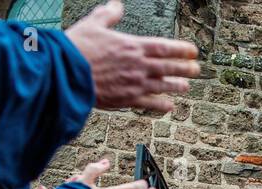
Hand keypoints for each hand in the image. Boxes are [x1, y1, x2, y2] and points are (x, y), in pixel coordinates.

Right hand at [65, 2, 200, 113]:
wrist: (65, 73)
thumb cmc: (77, 47)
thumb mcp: (93, 24)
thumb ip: (108, 15)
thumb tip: (116, 4)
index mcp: (132, 46)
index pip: (164, 47)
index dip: (181, 49)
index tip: (193, 51)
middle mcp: (138, 65)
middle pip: (168, 67)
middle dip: (184, 68)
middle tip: (196, 70)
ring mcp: (134, 84)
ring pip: (162, 85)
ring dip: (176, 86)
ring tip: (186, 87)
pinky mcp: (126, 99)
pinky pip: (148, 103)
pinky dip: (160, 105)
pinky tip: (169, 106)